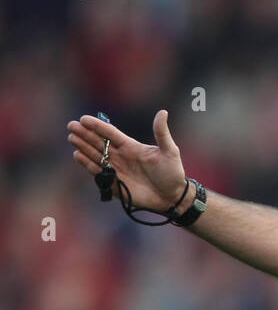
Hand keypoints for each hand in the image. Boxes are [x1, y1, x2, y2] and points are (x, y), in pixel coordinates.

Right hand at [67, 110, 187, 212]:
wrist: (173, 197)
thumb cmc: (172, 173)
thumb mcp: (170, 151)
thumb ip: (162, 133)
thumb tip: (163, 112)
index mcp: (130, 146)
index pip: (110, 133)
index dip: (97, 125)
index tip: (84, 119)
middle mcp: (120, 156)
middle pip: (98, 142)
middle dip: (85, 134)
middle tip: (72, 126)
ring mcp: (116, 169)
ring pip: (95, 155)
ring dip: (83, 146)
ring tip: (72, 138)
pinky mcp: (114, 183)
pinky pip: (98, 172)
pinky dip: (88, 164)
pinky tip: (78, 155)